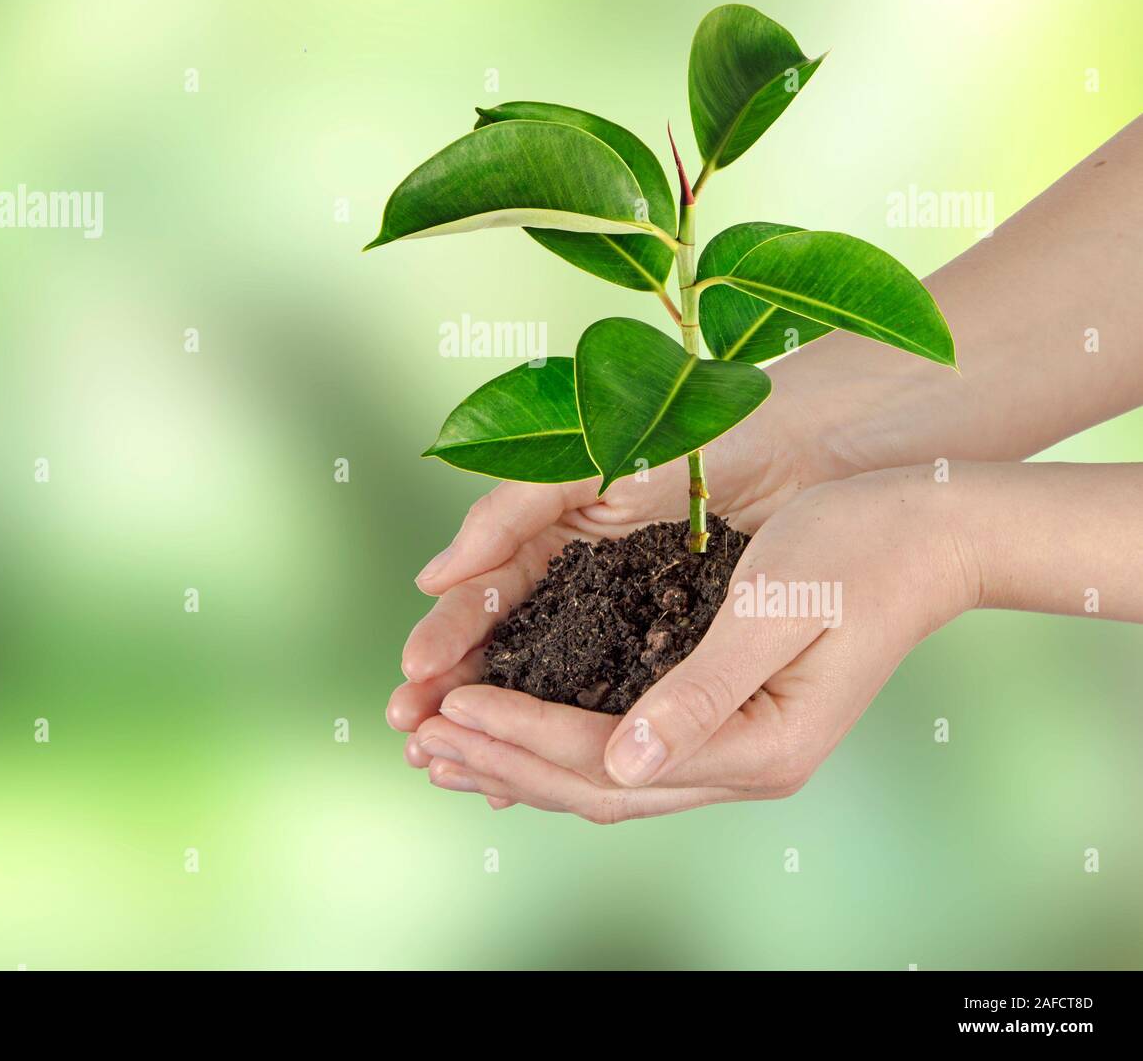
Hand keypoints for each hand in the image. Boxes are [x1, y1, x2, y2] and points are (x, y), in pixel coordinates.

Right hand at [386, 372, 832, 753]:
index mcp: (548, 534)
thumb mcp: (588, 466)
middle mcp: (576, 581)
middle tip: (413, 738)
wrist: (796, 446)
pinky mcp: (670, 648)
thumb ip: (509, 513)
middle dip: (455, 693)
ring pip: (550, 684)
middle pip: (502, 650)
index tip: (413, 682)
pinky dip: (576, 732)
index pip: (481, 598)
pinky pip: (613, 699)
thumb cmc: (692, 438)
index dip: (444, 640)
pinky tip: (541, 771)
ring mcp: (621, 618)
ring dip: (503, 725)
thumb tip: (432, 577)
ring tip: (459, 769)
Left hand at [398, 466, 976, 819]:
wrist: (928, 539)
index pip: (605, 759)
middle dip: (502, 760)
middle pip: (594, 785)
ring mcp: (736, 747)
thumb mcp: (776, 609)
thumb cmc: (858, 553)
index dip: (520, 736)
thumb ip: (702, 692)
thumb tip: (623, 765)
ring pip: (605, 777)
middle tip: (420, 738)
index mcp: (756, 744)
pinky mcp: (725, 716)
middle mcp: (741, 761)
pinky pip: (625, 750)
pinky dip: (560, 744)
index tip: (449, 708)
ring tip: (447, 750)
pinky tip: (520, 734)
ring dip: (521, 762)